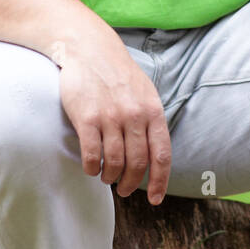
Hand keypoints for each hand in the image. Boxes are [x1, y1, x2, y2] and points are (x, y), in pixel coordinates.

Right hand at [52, 30, 171, 203]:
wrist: (89, 49)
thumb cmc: (118, 74)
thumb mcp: (145, 93)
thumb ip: (151, 121)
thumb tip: (155, 154)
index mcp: (153, 111)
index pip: (162, 155)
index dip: (160, 182)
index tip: (156, 200)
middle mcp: (135, 116)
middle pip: (138, 164)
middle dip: (131, 184)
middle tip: (124, 190)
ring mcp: (111, 117)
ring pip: (115, 163)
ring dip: (110, 177)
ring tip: (106, 177)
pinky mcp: (87, 118)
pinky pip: (92, 155)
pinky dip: (92, 168)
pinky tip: (91, 168)